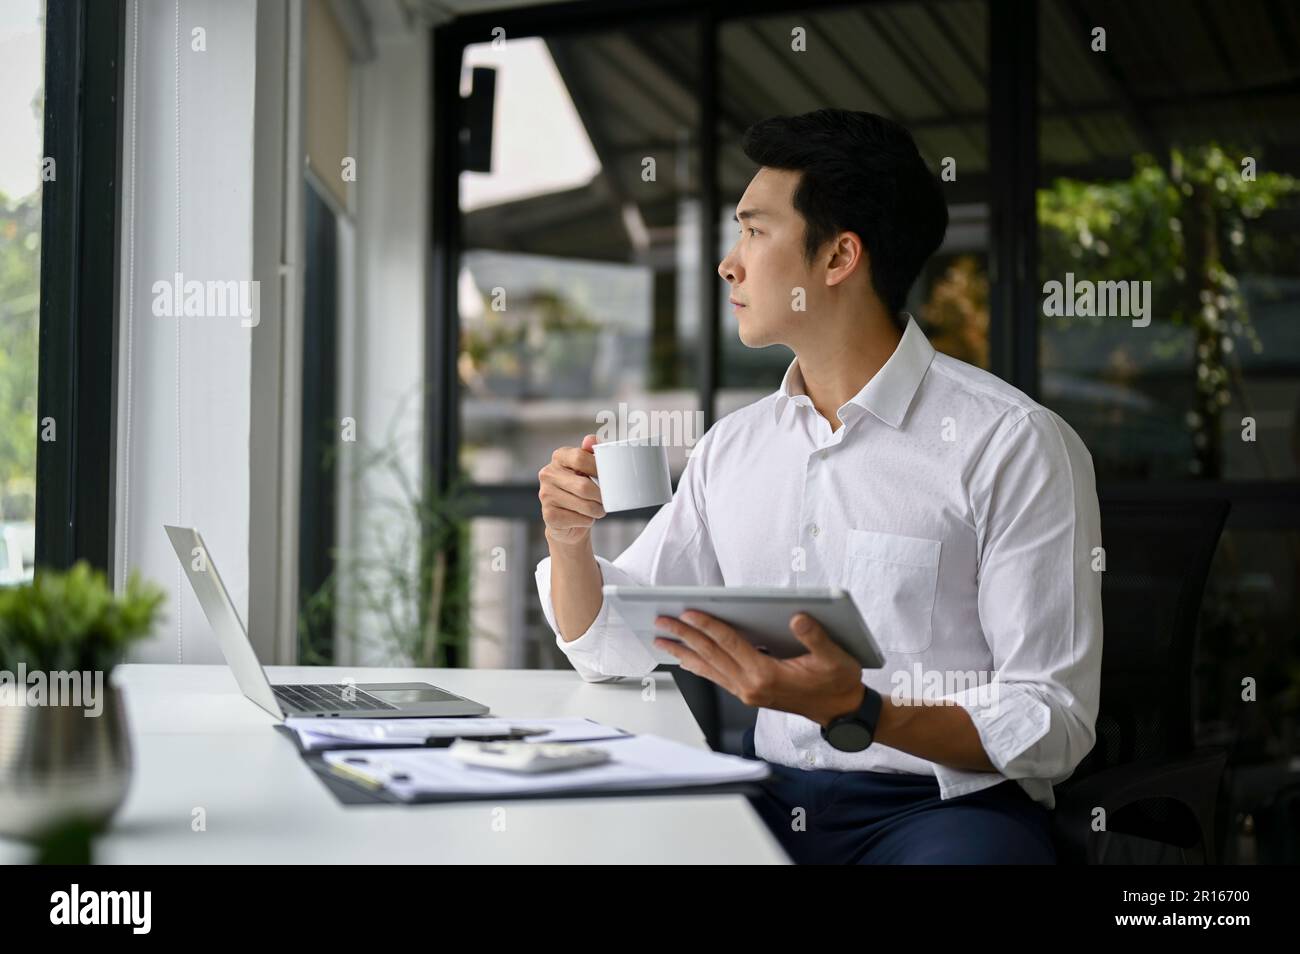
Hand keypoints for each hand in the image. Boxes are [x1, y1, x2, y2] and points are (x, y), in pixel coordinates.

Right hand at [538, 434, 605, 546]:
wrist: (568, 521)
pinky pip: (578, 519)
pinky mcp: (548, 515)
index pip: (580, 457)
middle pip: (584, 486)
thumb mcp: (588, 469)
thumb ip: (591, 453)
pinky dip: (588, 521)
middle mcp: (547, 473)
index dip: (598, 468)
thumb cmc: (581, 490)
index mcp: (559, 457)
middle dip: (601, 496)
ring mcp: (545, 495)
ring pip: (584, 505)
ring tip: (599, 510)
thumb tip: (591, 439)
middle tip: (606, 500)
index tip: (609, 478)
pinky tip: (584, 518)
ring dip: (597, 510)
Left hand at [652, 611, 865, 726]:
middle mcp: (751, 687)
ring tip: (662, 639)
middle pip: (711, 655)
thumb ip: (815, 638)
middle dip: (684, 636)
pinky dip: (698, 665)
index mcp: (767, 676)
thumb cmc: (837, 683)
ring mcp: (747, 693)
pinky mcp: (748, 694)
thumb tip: (798, 618)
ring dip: (684, 652)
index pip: (730, 644)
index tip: (689, 612)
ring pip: (708, 668)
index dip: (708, 626)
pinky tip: (686, 658)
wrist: (839, 710)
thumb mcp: (834, 658)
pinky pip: (716, 677)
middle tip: (662, 621)